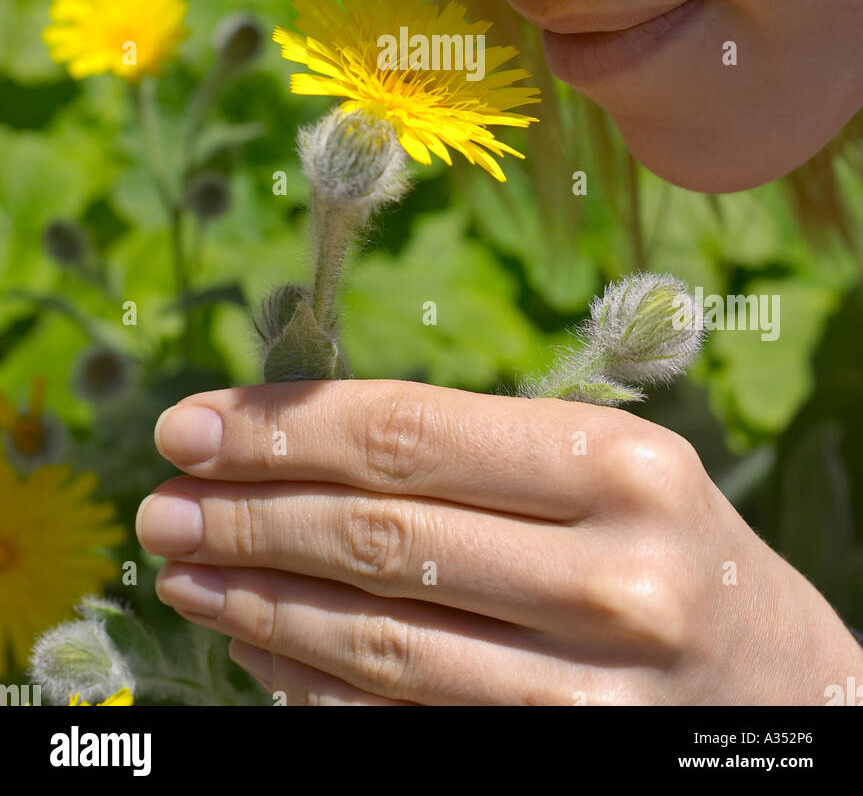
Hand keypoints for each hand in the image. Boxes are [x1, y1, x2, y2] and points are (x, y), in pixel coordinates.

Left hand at [136, 380, 861, 705]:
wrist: (787, 696)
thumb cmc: (676, 551)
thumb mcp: (610, 466)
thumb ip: (471, 447)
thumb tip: (295, 435)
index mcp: (620, 466)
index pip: (407, 435)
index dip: (280, 428)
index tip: (191, 423)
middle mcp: (611, 579)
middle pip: (376, 538)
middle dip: (246, 515)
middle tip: (162, 501)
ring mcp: (585, 696)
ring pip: (373, 645)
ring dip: (255, 604)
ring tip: (183, 571)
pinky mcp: (553, 768)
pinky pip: (395, 726)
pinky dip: (307, 683)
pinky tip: (254, 646)